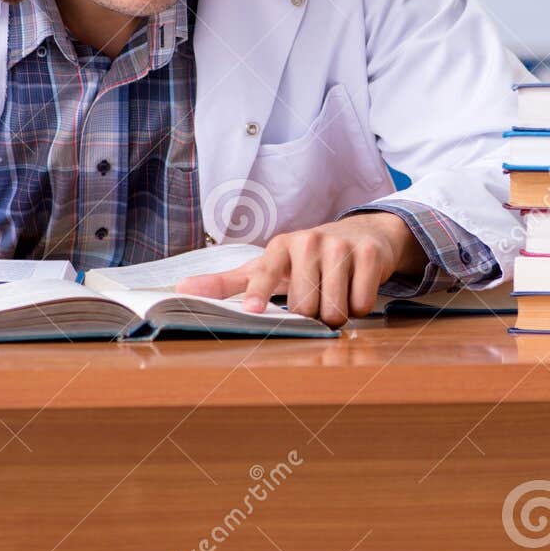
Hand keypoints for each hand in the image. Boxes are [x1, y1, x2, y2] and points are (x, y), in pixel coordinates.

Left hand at [176, 212, 426, 327]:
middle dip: (312, 315)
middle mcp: (309, 241)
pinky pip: (362, 304)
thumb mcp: (267, 267)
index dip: (258, 293)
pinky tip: (356, 289)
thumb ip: (226, 283)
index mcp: (280, 246)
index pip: (264, 273)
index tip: (252, 310)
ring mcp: (341, 246)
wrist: (362, 235)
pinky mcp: (370, 254)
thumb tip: (179, 290)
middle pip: (305, 308)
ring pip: (335, 310)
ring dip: (337, 314)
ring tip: (335, 294)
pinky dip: (360, 307)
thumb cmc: (306, 259)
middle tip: (316, 298)